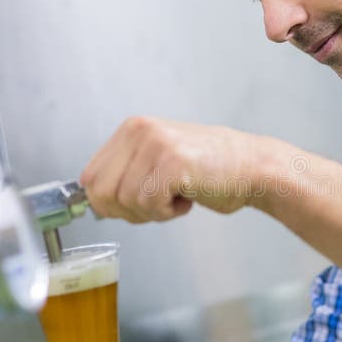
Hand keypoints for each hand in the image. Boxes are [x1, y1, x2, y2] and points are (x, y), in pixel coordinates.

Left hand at [80, 116, 276, 221]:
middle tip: (159, 203)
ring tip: (178, 194)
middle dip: (128, 211)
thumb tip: (90, 202)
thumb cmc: (207, 171)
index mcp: (130, 129)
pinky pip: (150, 205)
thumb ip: (124, 174)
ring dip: (153, 211)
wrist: (251, 168)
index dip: (108, 204)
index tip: (137, 204)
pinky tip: (188, 197)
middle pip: (101, 194)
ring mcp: (155, 144)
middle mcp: (139, 130)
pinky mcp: (172, 163)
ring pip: (126, 203)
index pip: (89, 179)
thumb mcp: (154, 162)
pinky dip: (169, 212)